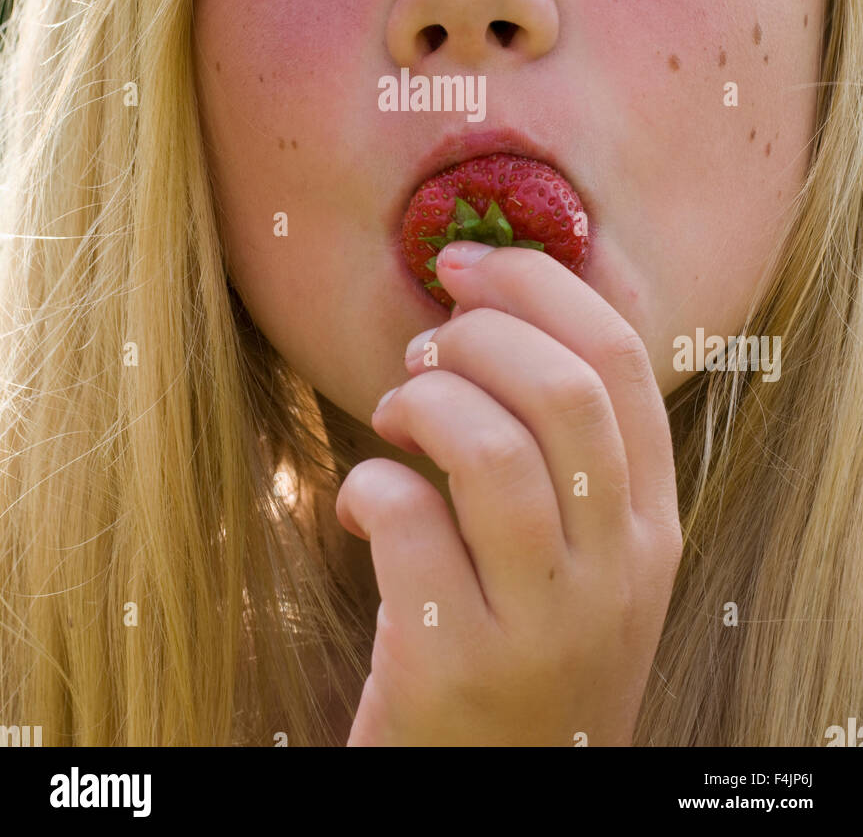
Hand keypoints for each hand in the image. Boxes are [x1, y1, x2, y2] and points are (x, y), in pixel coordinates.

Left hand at [335, 241, 682, 745]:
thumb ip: (564, 461)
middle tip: (427, 345)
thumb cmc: (524, 656)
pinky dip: (367, 486)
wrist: (497, 801)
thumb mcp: (582, 564)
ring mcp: (543, 625)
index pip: (623, 363)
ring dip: (423, 402)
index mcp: (650, 527)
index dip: (541, 289)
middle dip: (479, 334)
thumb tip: (484, 315)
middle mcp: (615, 572)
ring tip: (396, 419)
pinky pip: (406, 522)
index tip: (470, 264)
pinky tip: (358, 507)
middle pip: (561, 389)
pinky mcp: (457, 667)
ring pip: (488, 447)